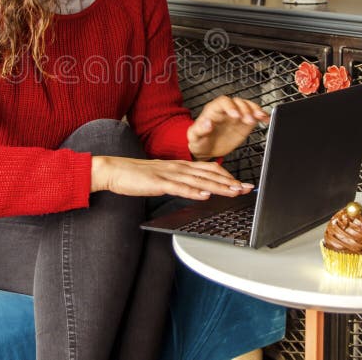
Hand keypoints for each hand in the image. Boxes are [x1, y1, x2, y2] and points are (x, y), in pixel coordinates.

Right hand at [90, 156, 253, 200]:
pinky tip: (205, 195)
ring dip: (218, 187)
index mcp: (179, 165)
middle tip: (246, 187)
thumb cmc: (137, 175)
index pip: (208, 168)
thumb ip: (179, 181)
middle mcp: (178, 167)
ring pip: (199, 180)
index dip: (227, 175)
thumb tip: (197, 188)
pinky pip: (179, 188)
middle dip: (229, 181)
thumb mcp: (162, 176)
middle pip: (209, 173)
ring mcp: (169, 174)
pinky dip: (194, 192)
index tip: (241, 183)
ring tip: (233, 192)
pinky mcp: (159, 183)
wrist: (115, 170)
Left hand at [187, 96, 269, 159]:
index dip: (230, 106)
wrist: (206, 149)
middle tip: (248, 120)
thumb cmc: (199, 141)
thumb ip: (199, 130)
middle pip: (238, 102)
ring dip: (255, 110)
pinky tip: (265, 119)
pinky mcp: (244, 124)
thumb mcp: (194, 137)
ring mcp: (237, 116)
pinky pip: (254, 116)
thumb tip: (207, 122)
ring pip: (248, 106)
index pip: (223, 102)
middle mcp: (226, 111)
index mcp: (213, 111)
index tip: (235, 115)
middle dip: (245, 110)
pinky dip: (261, 116)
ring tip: (260, 117)